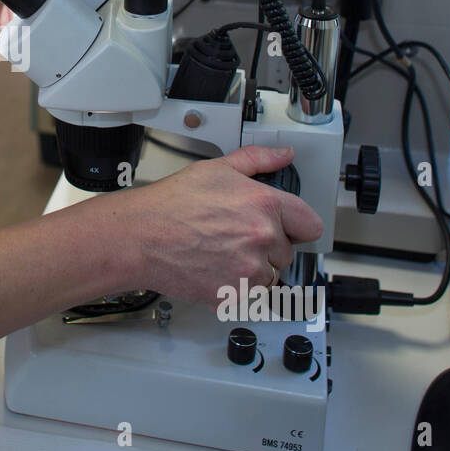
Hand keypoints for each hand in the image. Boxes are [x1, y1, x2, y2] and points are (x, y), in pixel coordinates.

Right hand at [103, 145, 324, 304]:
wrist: (139, 237)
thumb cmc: (170, 204)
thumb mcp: (216, 169)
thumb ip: (257, 160)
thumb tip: (282, 155)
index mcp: (265, 204)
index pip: (310, 224)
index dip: (295, 224)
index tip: (286, 227)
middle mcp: (263, 237)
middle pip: (287, 252)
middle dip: (266, 246)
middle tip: (234, 236)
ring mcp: (250, 269)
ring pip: (269, 275)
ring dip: (253, 269)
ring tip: (221, 252)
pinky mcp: (235, 294)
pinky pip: (249, 295)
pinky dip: (236, 287)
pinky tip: (214, 268)